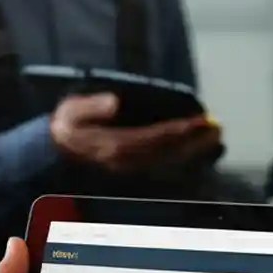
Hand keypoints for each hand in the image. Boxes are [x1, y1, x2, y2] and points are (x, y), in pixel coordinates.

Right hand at [50, 93, 221, 173]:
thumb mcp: (70, 111)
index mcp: (114, 146)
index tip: (201, 121)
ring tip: (215, 139)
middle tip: (217, 129)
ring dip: (193, 151)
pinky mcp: (134, 170)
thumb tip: (114, 102)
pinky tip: (199, 152)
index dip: (180, 130)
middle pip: (168, 152)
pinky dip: (183, 159)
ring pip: (169, 161)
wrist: (55, 152)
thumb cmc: (67, 126)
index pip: (154, 138)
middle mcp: (126, 161)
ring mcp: (131, 169)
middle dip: (194, 141)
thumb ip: (91, 107)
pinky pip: (164, 166)